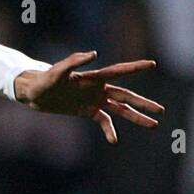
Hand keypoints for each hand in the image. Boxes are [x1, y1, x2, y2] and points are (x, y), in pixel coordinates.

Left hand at [14, 52, 163, 143]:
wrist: (33, 93)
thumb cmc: (44, 80)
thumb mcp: (57, 72)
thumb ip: (74, 61)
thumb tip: (94, 54)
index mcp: (94, 77)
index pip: (119, 71)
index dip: (135, 67)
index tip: (153, 64)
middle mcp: (98, 88)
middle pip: (126, 95)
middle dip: (143, 103)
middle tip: (161, 111)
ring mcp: (93, 100)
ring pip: (120, 109)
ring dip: (135, 117)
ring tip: (153, 125)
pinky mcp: (86, 110)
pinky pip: (103, 120)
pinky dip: (109, 129)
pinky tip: (114, 140)